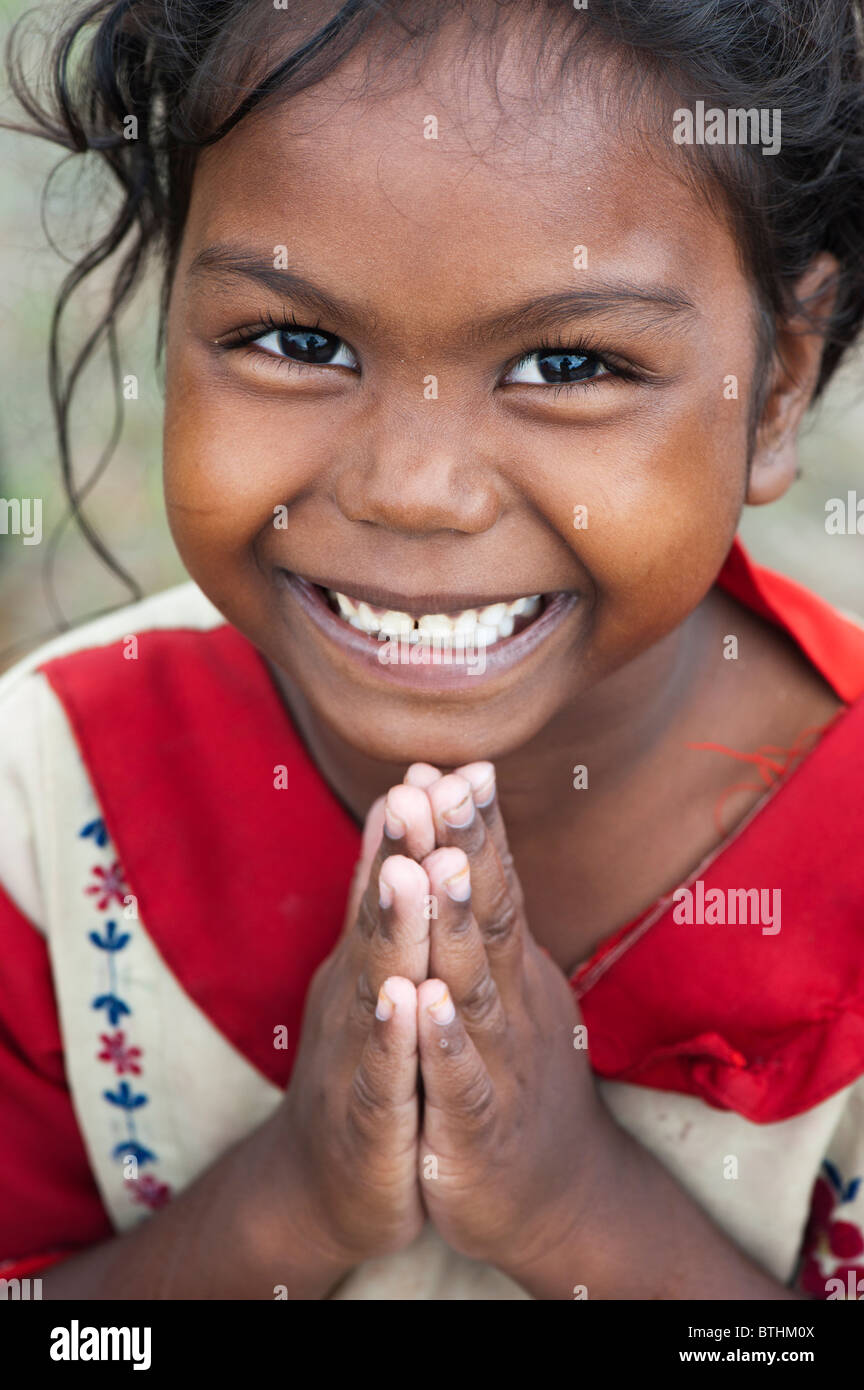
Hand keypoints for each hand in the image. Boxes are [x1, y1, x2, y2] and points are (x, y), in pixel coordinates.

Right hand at [275, 782, 435, 1267]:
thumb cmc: (362, 1065)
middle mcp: (361, 993)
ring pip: (380, 983)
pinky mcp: (367, 1120)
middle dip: (406, 854)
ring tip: (412, 872)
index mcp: (374, 959)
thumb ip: (379, 892)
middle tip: (423, 791)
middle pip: (385, 917)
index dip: (423, 827)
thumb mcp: (371, 972)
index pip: (399, 882)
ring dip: (396, 928)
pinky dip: (391, 1036)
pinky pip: (381, 1075)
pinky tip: (402, 999)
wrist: (325, 1187)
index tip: (452, 765)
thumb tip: (395, 806)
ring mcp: (359, 1054)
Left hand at [406, 762, 611, 1274]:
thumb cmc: (513, 1076)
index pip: (495, 884)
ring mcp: (499, 1063)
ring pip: (474, 987)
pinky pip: (459, 1078)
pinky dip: (442, 1040)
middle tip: (451, 785)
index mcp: (508, 970)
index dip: (477, 827)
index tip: (458, 763)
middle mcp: (511, 1004)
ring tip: (441, 868)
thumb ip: (479, 917)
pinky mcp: (476, 1128)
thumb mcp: (499, 988)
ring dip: (456, 927)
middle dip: (469, 850)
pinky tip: (423, 1001)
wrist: (554, 1199)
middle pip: (489, 917)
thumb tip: (462, 837)